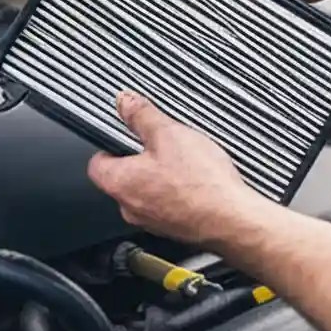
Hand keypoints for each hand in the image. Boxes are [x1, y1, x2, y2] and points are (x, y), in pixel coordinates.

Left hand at [86, 92, 274, 245]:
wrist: (234, 221)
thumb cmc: (201, 184)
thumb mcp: (169, 135)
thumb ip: (142, 116)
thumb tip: (125, 102)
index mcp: (119, 183)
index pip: (96, 163)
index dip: (109, 145)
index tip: (123, 135)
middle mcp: (130, 207)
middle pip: (123, 177)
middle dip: (140, 159)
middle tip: (161, 145)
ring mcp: (152, 222)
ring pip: (147, 191)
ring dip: (161, 176)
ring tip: (185, 164)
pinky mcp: (174, 229)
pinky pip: (167, 205)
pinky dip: (178, 192)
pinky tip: (198, 182)